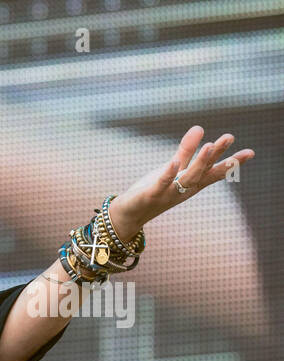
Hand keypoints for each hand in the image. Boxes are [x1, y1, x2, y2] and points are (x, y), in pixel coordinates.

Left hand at [107, 126, 254, 240]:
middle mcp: (184, 190)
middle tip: (229, 137)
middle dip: (216, 155)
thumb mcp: (173, 168)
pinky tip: (174, 161)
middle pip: (203, 171)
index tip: (250, 153)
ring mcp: (169, 193)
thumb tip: (200, 127)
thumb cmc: (154, 190)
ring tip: (210, 145)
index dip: (232, 163)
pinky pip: (161, 184)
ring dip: (199, 162)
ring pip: (187, 178)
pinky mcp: (151, 195)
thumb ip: (186, 150)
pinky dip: (168, 173)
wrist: (129, 215)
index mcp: (192, 183)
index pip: (214, 172)